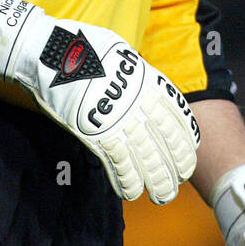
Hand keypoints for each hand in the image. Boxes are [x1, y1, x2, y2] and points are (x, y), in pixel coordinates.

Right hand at [0, 0, 198, 203]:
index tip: (188, 153)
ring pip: (147, 158)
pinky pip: (118, 163)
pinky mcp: (96, 133)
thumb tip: (142, 83)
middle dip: (176, 167)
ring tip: (162, 196)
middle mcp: (139, 104)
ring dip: (157, 181)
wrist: (55, 52)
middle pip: (166, 142)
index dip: (185, 140)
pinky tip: (132, 193)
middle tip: (178, 182)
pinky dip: (127, 181)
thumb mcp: (122, 55)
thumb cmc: (84, 49)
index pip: (177, 117)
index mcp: (148, 83)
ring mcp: (118, 120)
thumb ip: (136, 74)